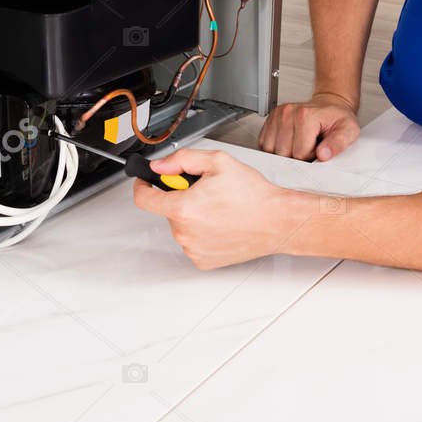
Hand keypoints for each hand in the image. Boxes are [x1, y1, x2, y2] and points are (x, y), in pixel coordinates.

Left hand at [131, 147, 318, 269]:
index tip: (148, 181)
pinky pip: (192, 241)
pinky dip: (201, 231)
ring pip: (180, 226)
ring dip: (192, 215)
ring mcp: (193, 249)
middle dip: (180, 197)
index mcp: (183, 208)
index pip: (143, 199)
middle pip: (166, 210)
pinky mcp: (203, 261)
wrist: (278, 221)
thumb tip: (160, 166)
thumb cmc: (253, 195)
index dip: (143, 185)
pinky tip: (222, 223)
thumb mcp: (218, 162)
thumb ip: (181, 160)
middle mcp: (185, 233)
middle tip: (205, 191)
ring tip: (219, 208)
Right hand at [258, 92, 360, 161]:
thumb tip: (323, 155)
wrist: (329, 106)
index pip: (299, 154)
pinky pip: (264, 144)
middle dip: (296, 156)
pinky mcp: (270, 120)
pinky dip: (275, 148)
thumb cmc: (337, 119)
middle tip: (309, 145)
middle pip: (283, 153)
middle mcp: (288, 113)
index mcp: (305, 116)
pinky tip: (288, 142)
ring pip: (270, 150)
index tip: (318, 146)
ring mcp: (277, 115)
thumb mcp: (348, 130)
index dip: (311, 156)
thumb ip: (338, 143)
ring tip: (298, 143)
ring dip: (284, 152)